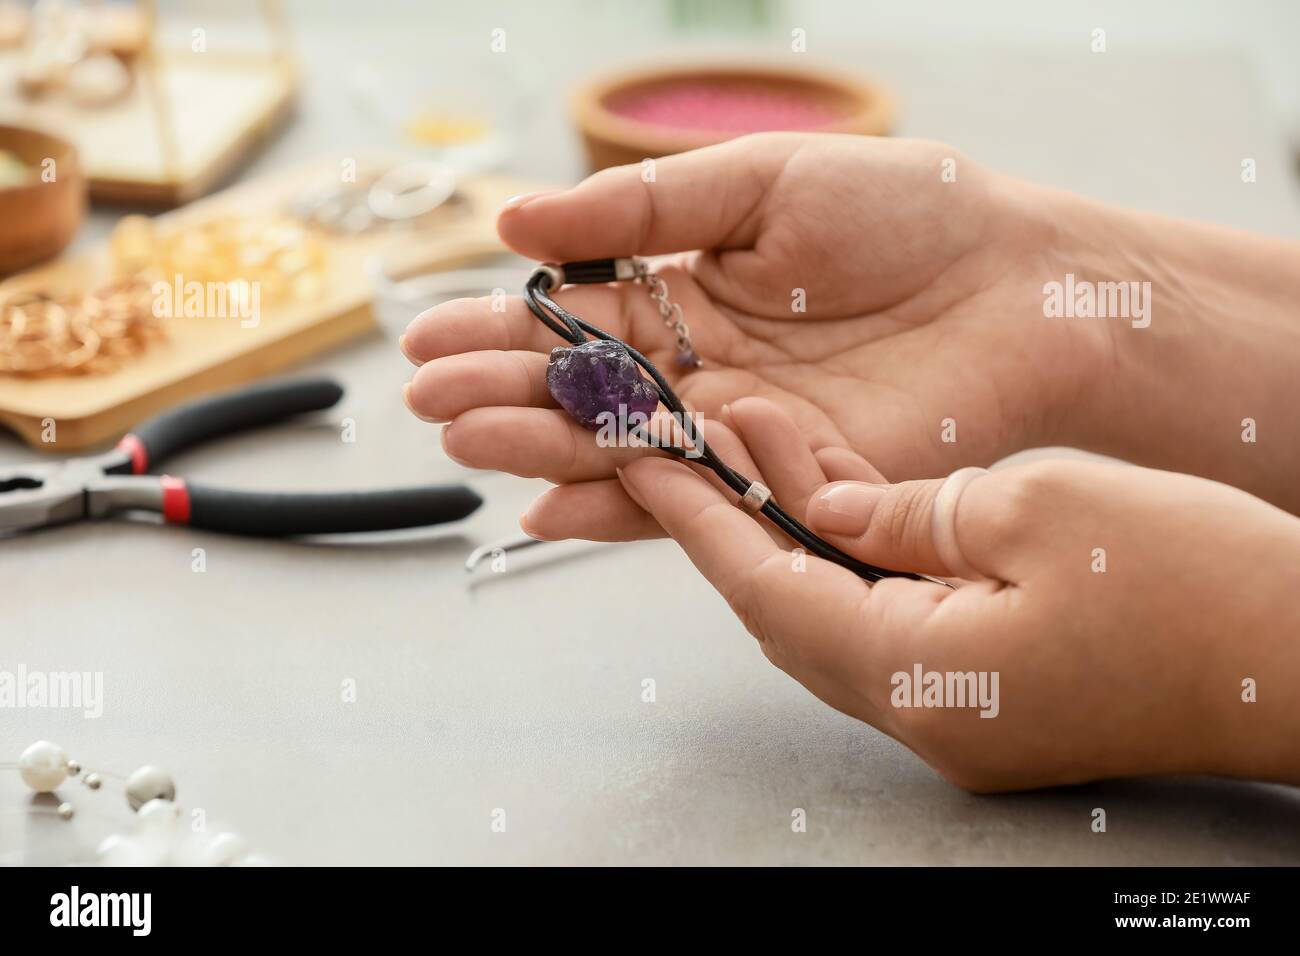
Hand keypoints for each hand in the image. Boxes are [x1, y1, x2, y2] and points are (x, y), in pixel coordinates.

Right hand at [401, 133, 1105, 488]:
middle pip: (584, 391)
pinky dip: (622, 507)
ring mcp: (740, 430)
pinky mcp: (784, 481)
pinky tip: (550, 506)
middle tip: (428, 398)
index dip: (503, 329)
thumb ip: (642, 208)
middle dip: (502, 392)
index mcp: (689, 292)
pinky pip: (692, 500)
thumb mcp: (760, 180)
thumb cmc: (906, 215)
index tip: (426, 336)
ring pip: (622, 446)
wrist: (1018, 284)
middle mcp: (702, 369)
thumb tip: (517, 221)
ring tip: (465, 438)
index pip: (575, 320)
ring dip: (540, 446)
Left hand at [613, 402, 1299, 791]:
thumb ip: (907, 511)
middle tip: (678, 456)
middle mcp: (922, 717)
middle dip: (726, 530)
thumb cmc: (1196, 583)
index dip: (693, 518)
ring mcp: (958, 724)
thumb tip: (830, 507)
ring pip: (830, 626)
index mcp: (918, 673)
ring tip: (744, 470)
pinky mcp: (991, 710)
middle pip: (783, 614)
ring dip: (785, 549)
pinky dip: (847, 576)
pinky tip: (837, 519)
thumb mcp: (1036, 505)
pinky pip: (885, 637)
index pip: (761, 587)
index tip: (638, 460)